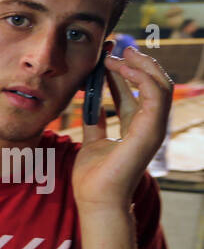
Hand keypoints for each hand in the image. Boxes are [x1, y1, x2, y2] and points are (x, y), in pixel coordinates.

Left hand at [73, 47, 172, 211]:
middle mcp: (148, 125)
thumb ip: (94, 121)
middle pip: (151, 84)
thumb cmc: (93, 177)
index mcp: (136, 127)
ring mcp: (153, 127)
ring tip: (119, 54)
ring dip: (140, 65)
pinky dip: (141, 77)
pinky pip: (155, 94)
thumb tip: (88, 101)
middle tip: (114, 49)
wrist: (95, 199)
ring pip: (159, 84)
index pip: (135, 91)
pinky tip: (123, 68)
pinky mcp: (151, 130)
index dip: (122, 72)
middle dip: (135, 63)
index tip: (106, 57)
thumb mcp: (91, 140)